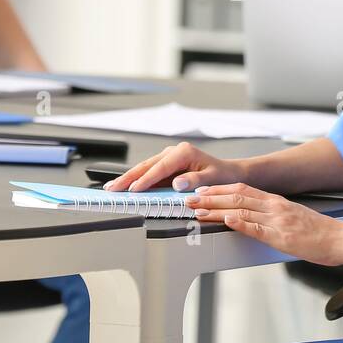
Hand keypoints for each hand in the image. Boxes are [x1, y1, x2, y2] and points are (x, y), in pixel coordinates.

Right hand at [104, 141, 248, 191]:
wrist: (229, 173)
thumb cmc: (223, 176)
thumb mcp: (213, 179)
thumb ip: (196, 180)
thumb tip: (177, 183)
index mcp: (184, 152)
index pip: (160, 167)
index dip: (146, 180)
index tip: (134, 190)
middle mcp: (174, 152)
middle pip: (147, 165)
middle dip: (128, 177)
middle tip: (113, 188)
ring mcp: (168, 158)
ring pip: (144, 168)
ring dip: (128, 178)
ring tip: (112, 187)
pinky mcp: (166, 166)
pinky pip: (148, 172)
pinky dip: (136, 179)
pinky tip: (125, 186)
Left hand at [186, 183, 342, 264]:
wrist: (339, 238)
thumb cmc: (317, 231)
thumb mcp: (291, 215)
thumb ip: (271, 213)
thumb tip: (250, 215)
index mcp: (276, 201)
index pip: (241, 189)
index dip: (218, 189)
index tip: (201, 190)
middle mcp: (274, 206)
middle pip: (236, 197)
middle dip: (209, 198)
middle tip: (189, 199)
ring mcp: (277, 221)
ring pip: (241, 210)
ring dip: (216, 210)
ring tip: (197, 211)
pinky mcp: (281, 237)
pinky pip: (257, 228)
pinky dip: (240, 223)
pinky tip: (226, 221)